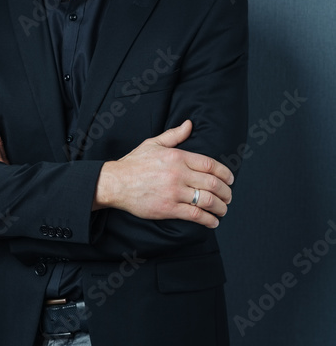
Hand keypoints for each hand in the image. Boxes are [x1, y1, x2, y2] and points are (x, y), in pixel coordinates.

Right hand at [92, 119, 233, 228]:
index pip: (211, 165)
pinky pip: (195, 214)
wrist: (114, 182)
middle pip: (213, 183)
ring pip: (207, 200)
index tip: (230, 180)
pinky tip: (212, 221)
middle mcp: (178, 174)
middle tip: (228, 197)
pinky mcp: (168, 208)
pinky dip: (208, 219)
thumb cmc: (133, 164)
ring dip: (220, 207)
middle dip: (226, 192)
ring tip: (223, 210)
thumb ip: (174, 135)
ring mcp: (174, 192)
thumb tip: (190, 124)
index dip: (226, 174)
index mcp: (177, 157)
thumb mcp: (153, 144)